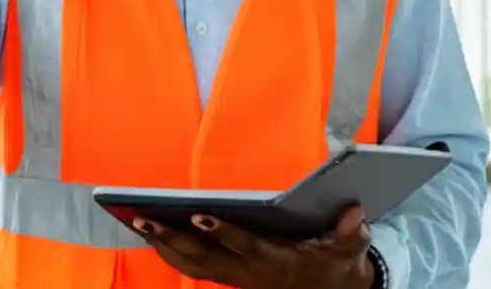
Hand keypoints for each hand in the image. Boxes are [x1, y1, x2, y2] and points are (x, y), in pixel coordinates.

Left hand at [132, 205, 374, 288]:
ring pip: (192, 265)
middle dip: (173, 239)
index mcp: (278, 262)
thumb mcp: (349, 251)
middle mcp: (251, 274)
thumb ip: (350, 234)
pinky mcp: (229, 276)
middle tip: (144, 218)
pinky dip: (169, 251)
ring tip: (135, 220)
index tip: (201, 213)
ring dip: (163, 244)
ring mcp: (237, 278)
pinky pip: (192, 266)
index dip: (223, 232)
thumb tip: (355, 212)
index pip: (246, 246)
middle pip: (205, 259)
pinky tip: (150, 233)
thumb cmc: (336, 263)